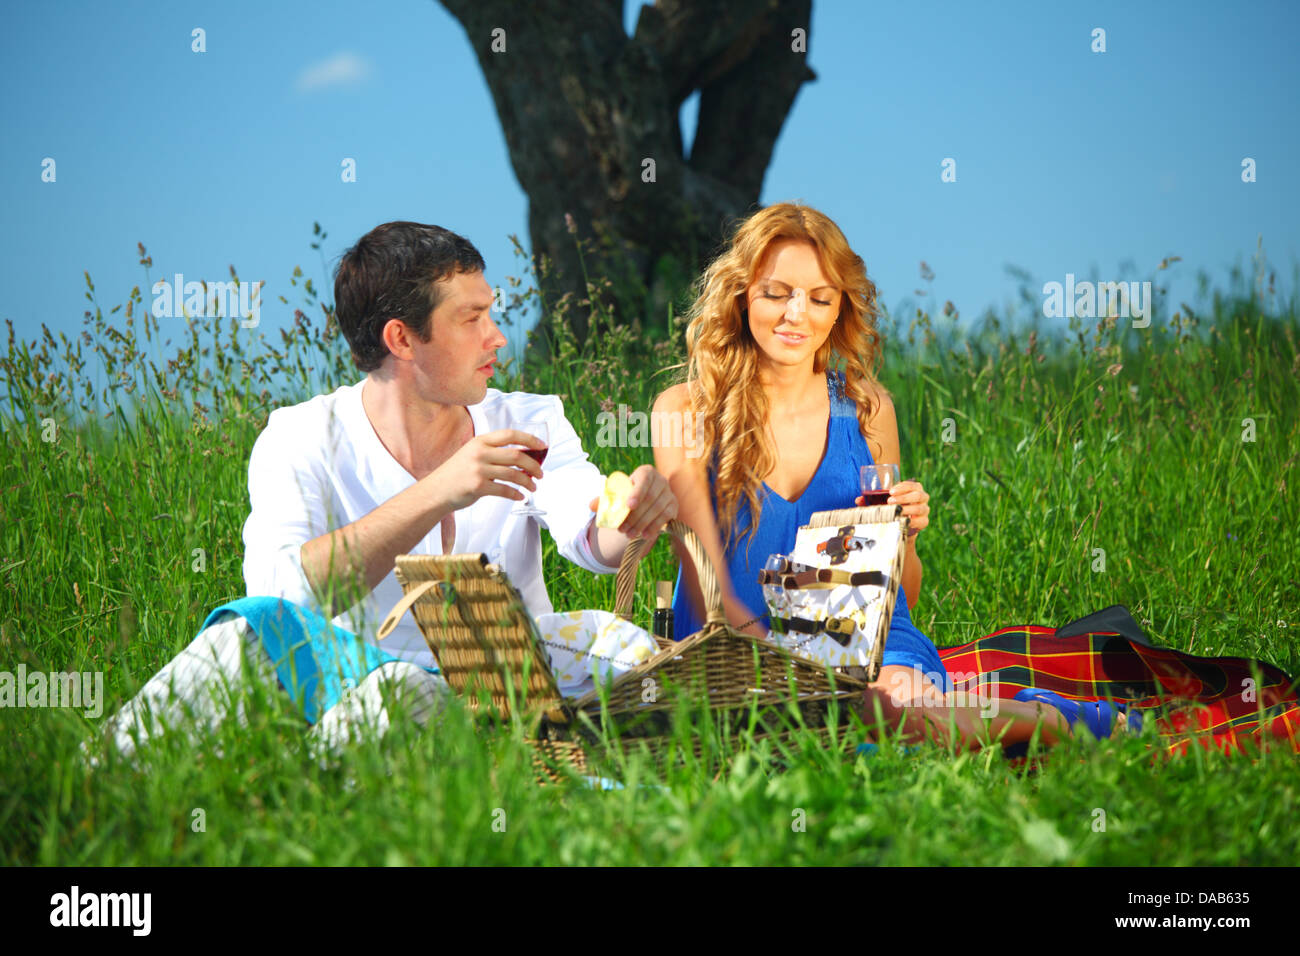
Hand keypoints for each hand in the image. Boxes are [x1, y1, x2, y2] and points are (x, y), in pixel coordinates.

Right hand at [429, 428, 545, 510]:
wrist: (436, 491)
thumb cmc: (456, 474)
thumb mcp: (472, 454)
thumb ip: (493, 452)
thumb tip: (522, 456)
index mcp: (480, 441)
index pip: (511, 435)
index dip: (530, 439)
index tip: (543, 446)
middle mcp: (480, 453)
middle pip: (517, 455)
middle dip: (534, 466)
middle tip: (540, 474)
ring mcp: (478, 469)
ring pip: (514, 474)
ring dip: (528, 482)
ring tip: (533, 487)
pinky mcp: (478, 487)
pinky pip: (505, 490)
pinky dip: (516, 494)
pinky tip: (520, 496)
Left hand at [588, 464, 677, 539]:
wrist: (643, 502)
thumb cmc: (626, 496)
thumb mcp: (615, 496)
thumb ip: (604, 500)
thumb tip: (591, 505)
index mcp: (646, 472)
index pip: (644, 480)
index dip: (637, 492)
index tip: (629, 506)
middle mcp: (661, 480)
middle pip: (650, 498)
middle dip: (635, 516)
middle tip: (621, 529)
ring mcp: (669, 493)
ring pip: (658, 509)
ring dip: (642, 524)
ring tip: (628, 534)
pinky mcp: (673, 506)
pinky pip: (666, 517)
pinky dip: (654, 527)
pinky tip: (644, 535)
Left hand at [856, 479, 929, 536]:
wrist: (901, 523)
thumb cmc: (892, 507)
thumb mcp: (883, 501)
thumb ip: (871, 499)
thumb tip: (858, 499)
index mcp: (915, 489)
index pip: (913, 485)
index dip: (902, 487)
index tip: (891, 491)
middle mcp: (922, 498)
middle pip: (918, 495)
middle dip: (903, 497)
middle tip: (889, 501)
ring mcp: (925, 510)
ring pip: (920, 508)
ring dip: (907, 509)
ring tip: (895, 511)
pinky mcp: (924, 522)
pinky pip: (921, 521)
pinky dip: (912, 521)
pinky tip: (903, 520)